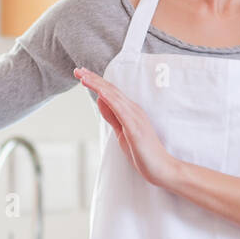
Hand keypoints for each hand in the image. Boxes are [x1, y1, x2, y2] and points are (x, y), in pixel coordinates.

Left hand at [74, 66, 178, 188]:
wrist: (161, 168)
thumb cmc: (143, 153)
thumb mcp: (121, 131)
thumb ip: (112, 116)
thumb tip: (101, 100)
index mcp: (130, 111)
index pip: (111, 92)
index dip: (96, 82)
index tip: (82, 74)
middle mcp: (133, 110)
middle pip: (110, 90)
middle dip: (93, 79)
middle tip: (78, 70)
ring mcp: (135, 117)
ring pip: (113, 96)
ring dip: (97, 85)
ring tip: (83, 76)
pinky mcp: (135, 127)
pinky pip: (120, 110)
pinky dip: (109, 98)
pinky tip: (99, 92)